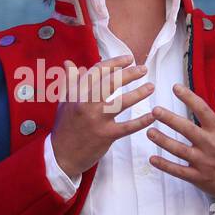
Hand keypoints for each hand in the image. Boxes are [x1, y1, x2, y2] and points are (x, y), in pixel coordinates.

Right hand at [50, 53, 156, 178]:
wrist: (61, 156)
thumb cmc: (64, 127)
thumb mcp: (64, 102)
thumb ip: (70, 81)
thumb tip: (69, 63)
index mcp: (77, 94)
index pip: (97, 72)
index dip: (114, 63)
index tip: (128, 59)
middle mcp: (86, 104)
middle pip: (110, 84)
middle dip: (129, 74)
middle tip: (143, 68)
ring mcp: (97, 120)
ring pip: (121, 103)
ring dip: (139, 93)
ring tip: (151, 86)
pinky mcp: (106, 135)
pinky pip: (128, 127)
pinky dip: (142, 121)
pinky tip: (153, 115)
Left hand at [146, 80, 214, 211]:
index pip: (202, 110)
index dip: (189, 97)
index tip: (175, 87)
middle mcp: (211, 144)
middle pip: (187, 129)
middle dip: (170, 119)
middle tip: (155, 110)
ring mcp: (204, 162)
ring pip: (180, 150)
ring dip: (163, 141)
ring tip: (149, 132)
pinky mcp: (198, 177)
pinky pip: (179, 171)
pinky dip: (165, 166)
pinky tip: (153, 159)